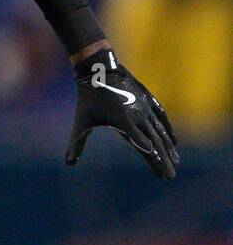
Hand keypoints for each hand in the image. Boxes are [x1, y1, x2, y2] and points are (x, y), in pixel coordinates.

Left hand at [66, 48, 178, 178]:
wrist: (99, 68)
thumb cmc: (89, 97)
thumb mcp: (82, 121)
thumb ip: (77, 143)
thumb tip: (68, 163)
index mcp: (123, 122)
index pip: (143, 146)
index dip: (154, 160)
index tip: (162, 173)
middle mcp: (138, 115)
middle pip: (155, 142)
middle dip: (164, 160)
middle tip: (170, 176)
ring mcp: (145, 106)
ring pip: (160, 130)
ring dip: (169, 147)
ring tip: (176, 161)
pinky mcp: (148, 99)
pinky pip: (161, 117)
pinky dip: (168, 129)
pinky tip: (173, 140)